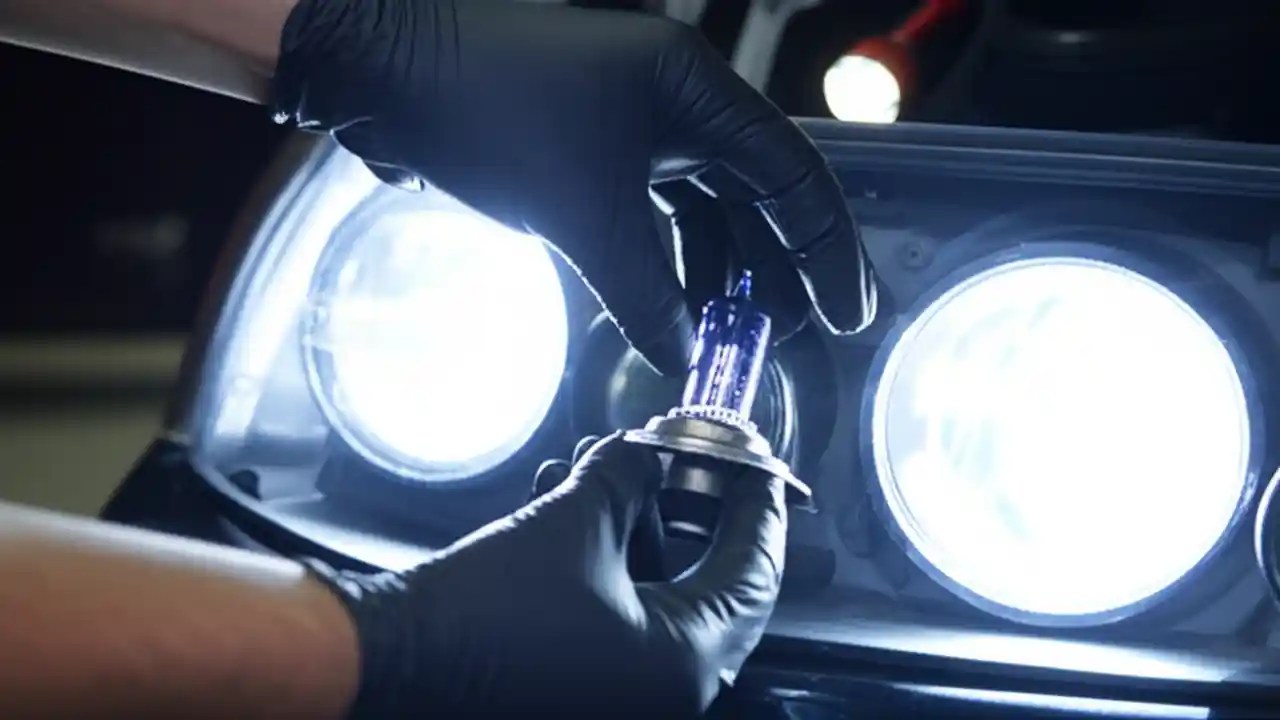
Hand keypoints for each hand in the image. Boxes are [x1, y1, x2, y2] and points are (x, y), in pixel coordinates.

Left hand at [271, 0, 876, 375]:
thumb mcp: (583, 214)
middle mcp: (675, 103)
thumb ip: (644, 293)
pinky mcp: (590, 151)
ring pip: (701, 211)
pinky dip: (663, 265)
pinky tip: (669, 311)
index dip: (827, 251)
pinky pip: (650, 215)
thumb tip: (684, 359)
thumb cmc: (490, 111)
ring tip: (728, 339)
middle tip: (787, 342)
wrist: (385, 68)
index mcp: (695, 92)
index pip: (791, 176)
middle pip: (754, 196)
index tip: (846, 318)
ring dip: (716, 275)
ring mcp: (633, 125)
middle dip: (774, 273)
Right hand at [308, 433, 786, 716]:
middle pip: (707, 582)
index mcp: (685, 664)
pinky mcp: (585, 680)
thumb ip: (629, 474)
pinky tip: (571, 501)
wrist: (397, 655)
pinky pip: (621, 609)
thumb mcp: (574, 521)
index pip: (753, 577)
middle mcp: (665, 689)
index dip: (759, 510)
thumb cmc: (488, 611)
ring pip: (657, 590)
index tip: (760, 465)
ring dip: (632, 523)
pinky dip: (605, 558)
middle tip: (683, 455)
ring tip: (599, 465)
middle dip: (685, 507)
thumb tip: (646, 449)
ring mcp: (624, 690)